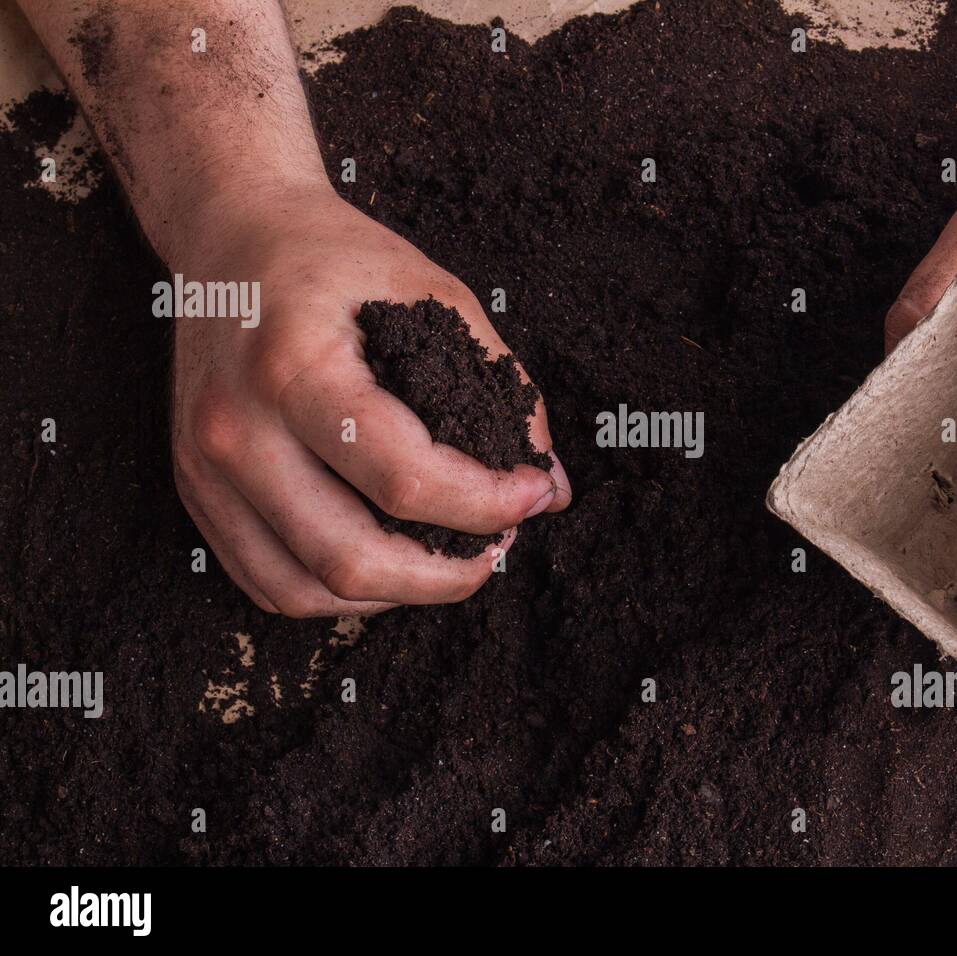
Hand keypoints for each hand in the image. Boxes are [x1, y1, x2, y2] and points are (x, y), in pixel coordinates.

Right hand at [171, 188, 569, 616]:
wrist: (229, 234)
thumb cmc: (335, 258)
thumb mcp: (433, 292)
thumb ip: (502, 384)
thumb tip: (551, 488)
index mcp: (293, 367)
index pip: (405, 479)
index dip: (487, 503)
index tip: (533, 493)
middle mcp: (234, 428)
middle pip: (351, 556)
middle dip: (448, 573)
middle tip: (500, 547)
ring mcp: (204, 468)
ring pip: (308, 589)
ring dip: (397, 593)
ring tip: (453, 560)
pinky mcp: (195, 492)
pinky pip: (272, 583)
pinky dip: (342, 593)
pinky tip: (393, 563)